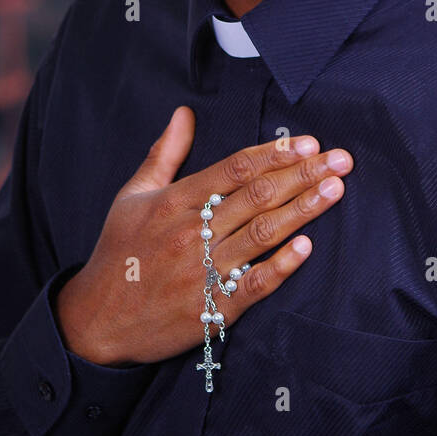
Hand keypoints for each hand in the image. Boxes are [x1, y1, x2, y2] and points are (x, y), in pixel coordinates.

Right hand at [55, 107, 351, 365]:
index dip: (275, 153)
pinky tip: (306, 247)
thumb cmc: (118, 252)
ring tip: (334, 190)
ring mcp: (202, 272)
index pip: (235, 168)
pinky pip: (252, 285)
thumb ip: (164, 153)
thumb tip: (184, 113)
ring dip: (302, 210)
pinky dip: (281, 266)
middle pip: (256, 196)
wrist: (96, 321)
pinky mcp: (211, 309)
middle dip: (302, 175)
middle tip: (340, 160)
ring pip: (261, 234)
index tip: (310, 143)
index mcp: (175, 201)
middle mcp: (191, 233)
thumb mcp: (134, 195)